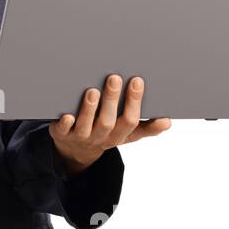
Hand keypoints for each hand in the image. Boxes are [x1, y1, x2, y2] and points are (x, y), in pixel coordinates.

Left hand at [48, 74, 171, 172]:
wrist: (75, 150)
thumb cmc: (105, 134)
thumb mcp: (126, 134)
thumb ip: (146, 128)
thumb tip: (167, 122)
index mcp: (118, 135)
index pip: (129, 120)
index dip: (134, 101)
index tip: (137, 80)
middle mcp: (100, 137)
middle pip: (107, 122)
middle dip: (111, 100)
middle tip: (114, 77)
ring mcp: (80, 136)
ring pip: (85, 125)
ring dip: (89, 109)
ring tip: (93, 91)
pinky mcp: (61, 134)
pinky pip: (63, 130)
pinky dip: (65, 123)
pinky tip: (68, 114)